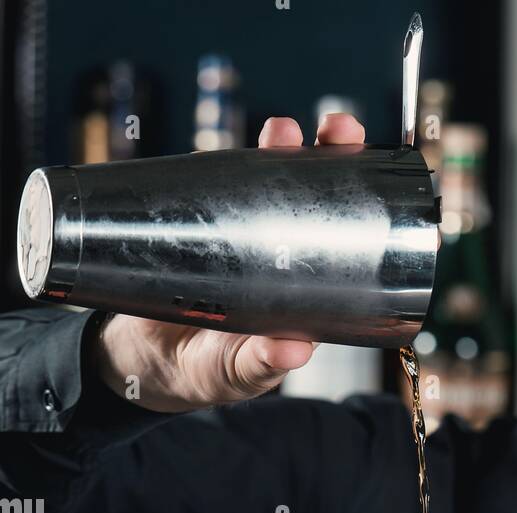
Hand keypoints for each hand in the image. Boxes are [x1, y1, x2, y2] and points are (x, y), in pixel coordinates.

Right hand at [92, 111, 365, 412]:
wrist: (141, 363)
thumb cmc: (205, 374)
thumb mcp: (237, 373)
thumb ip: (261, 364)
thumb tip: (295, 352)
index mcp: (305, 293)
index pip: (344, 242)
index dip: (360, 207)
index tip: (371, 180)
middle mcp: (281, 258)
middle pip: (315, 199)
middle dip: (329, 159)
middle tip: (337, 131)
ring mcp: (243, 237)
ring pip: (271, 183)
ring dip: (281, 149)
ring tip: (284, 130)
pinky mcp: (204, 226)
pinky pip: (220, 187)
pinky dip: (228, 163)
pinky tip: (234, 145)